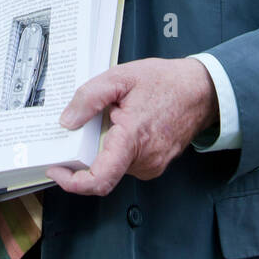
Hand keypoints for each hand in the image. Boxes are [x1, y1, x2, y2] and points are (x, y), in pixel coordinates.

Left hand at [44, 57, 218, 197]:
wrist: (201, 90)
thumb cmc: (166, 82)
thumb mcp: (121, 76)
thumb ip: (90, 97)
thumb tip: (67, 121)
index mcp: (133, 139)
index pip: (99, 179)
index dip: (72, 182)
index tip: (56, 170)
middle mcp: (144, 160)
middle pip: (101, 170)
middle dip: (86, 152)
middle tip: (81, 126)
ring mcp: (152, 165)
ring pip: (114, 165)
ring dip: (104, 147)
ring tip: (111, 117)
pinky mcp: (155, 164)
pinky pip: (127, 162)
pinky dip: (117, 147)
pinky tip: (123, 123)